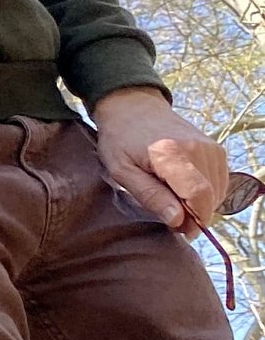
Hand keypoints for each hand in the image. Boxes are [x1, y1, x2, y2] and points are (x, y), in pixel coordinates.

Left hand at [91, 86, 227, 235]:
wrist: (133, 108)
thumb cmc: (120, 139)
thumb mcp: (121, 171)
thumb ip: (151, 196)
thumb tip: (178, 221)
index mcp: (172, 154)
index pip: (199, 195)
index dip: (194, 220)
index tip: (180, 231)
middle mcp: (198, 149)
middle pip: (210, 197)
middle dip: (195, 216)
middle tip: (171, 217)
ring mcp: (211, 147)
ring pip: (217, 192)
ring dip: (200, 204)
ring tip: (173, 198)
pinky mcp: (216, 149)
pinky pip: (219, 182)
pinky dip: (206, 192)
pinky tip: (183, 189)